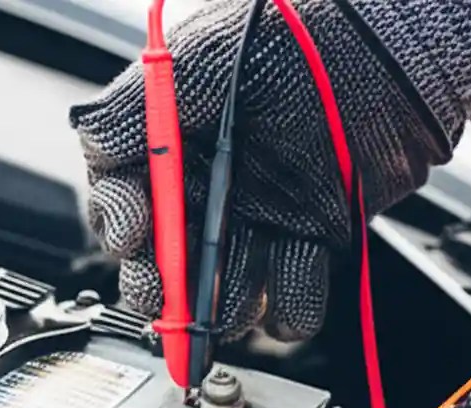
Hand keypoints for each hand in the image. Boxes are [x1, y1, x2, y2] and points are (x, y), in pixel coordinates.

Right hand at [69, 0, 470, 341]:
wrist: (379, 44)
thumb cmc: (282, 37)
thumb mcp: (184, 65)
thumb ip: (125, 115)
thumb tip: (91, 158)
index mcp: (171, 154)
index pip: (123, 209)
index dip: (122, 228)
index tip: (136, 232)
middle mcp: (210, 191)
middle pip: (168, 267)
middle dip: (164, 291)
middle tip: (169, 298)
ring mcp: (260, 218)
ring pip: (225, 295)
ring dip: (223, 307)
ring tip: (232, 297)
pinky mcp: (312, 238)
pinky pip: (291, 296)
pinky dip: (288, 306)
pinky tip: (284, 289)